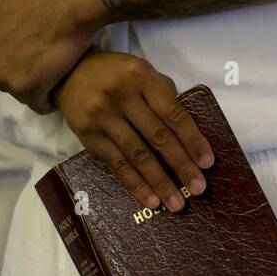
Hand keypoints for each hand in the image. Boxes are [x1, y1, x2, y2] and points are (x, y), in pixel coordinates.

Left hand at [0, 0, 97, 114]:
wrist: (67, 8)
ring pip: (22, 94)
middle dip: (24, 77)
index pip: (0, 62)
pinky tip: (59, 93)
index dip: (18, 61)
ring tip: (53, 82)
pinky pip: (39, 105)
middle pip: (8, 80)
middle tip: (45, 71)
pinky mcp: (29, 90)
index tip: (34, 59)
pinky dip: (48, 102)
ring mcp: (9, 78)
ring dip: (36, 90)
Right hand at [53, 51, 214, 211]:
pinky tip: (151, 200)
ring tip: (177, 203)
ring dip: (160, 182)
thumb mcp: (142, 72)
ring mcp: (102, 116)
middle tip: (199, 188)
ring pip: (137, 155)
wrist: (69, 74)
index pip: (172, 113)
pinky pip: (117, 165)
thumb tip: (189, 133)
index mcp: (141, 76)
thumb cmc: (116, 75)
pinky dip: (136, 184)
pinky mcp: (89, 136)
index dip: (192, 139)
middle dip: (181, 165)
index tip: (207, 162)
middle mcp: (121, 95)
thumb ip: (165, 95)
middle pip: (157, 136)